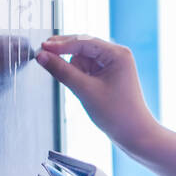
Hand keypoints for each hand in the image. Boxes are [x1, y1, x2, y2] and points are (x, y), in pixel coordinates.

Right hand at [34, 33, 159, 154]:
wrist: (134, 134)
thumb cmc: (117, 114)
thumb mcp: (85, 90)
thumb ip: (62, 71)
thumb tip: (42, 56)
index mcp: (117, 54)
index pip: (83, 42)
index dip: (61, 44)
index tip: (42, 47)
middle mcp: (115, 55)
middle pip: (81, 46)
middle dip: (64, 54)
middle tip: (42, 55)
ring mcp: (111, 64)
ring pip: (81, 59)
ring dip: (72, 69)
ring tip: (80, 89)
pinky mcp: (106, 74)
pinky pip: (85, 69)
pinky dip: (77, 75)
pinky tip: (79, 87)